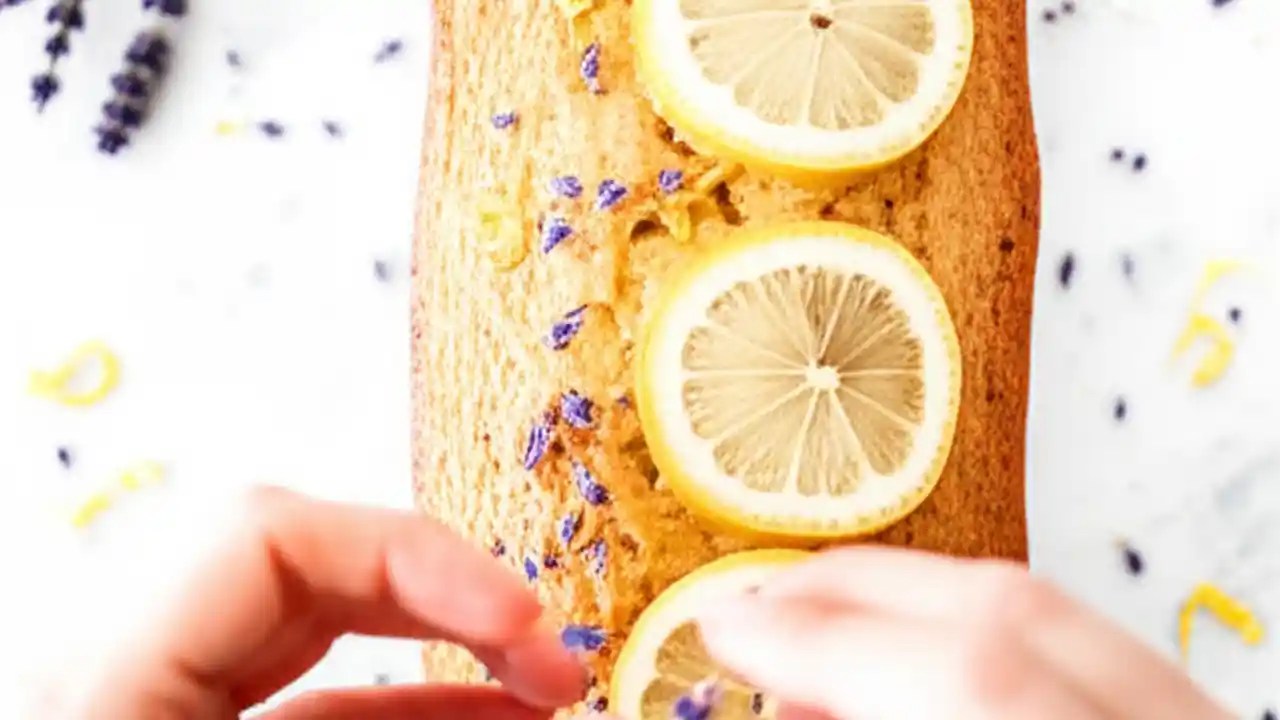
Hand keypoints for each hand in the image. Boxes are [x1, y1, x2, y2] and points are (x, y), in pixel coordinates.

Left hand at [37, 487, 584, 718]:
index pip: (270, 533)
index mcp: (109, 675)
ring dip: (448, 655)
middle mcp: (129, 668)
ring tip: (549, 687)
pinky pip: (317, 704)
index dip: (422, 558)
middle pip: (311, 566)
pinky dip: (412, 709)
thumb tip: (535, 712)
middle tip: (552, 650)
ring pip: (323, 637)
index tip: (528, 623)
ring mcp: (166, 700)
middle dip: (451, 595)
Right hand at [697, 547, 1228, 719]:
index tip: (727, 626)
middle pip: (1006, 605)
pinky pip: (1069, 634)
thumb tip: (781, 693)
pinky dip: (970, 628)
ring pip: (1043, 606)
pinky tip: (908, 652)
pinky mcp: (1184, 709)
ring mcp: (1190, 713)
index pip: (968, 674)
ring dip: (905, 603)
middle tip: (754, 608)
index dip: (823, 636)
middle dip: (852, 590)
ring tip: (814, 627)